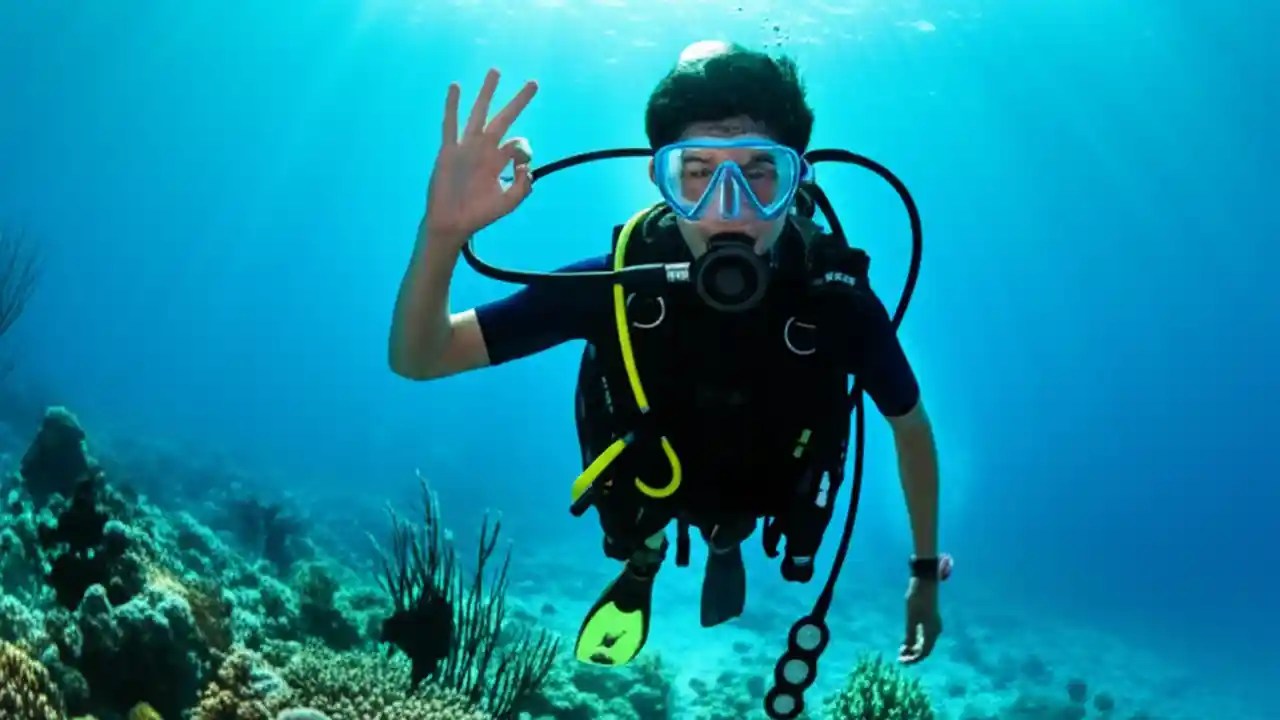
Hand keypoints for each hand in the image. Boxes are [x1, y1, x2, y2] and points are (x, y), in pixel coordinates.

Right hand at [422, 68, 537, 246]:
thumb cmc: (478, 215)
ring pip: (479, 114)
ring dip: (487, 93)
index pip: (518, 144)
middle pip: (505, 119)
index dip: (524, 150)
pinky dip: (452, 106)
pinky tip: (456, 87)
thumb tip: (525, 165)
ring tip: (496, 72)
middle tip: (534, 83)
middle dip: (519, 102)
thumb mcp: (507, 204)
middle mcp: (485, 150)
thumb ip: (522, 187)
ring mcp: (467, 148)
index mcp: (499, 162)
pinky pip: (451, 124)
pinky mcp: (449, 151)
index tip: (519, 166)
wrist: (451, 223)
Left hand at [898, 577, 941, 663]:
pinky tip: (905, 641)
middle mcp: (935, 630)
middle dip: (912, 655)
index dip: (913, 659)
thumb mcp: (911, 618)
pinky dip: (915, 640)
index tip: (902, 661)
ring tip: (901, 651)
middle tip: (899, 658)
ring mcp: (932, 625)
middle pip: (925, 649)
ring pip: (924, 642)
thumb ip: (910, 634)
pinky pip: (923, 635)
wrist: (924, 582)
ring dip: (913, 648)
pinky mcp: (929, 620)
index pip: (924, 652)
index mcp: (932, 631)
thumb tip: (908, 649)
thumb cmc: (917, 599)